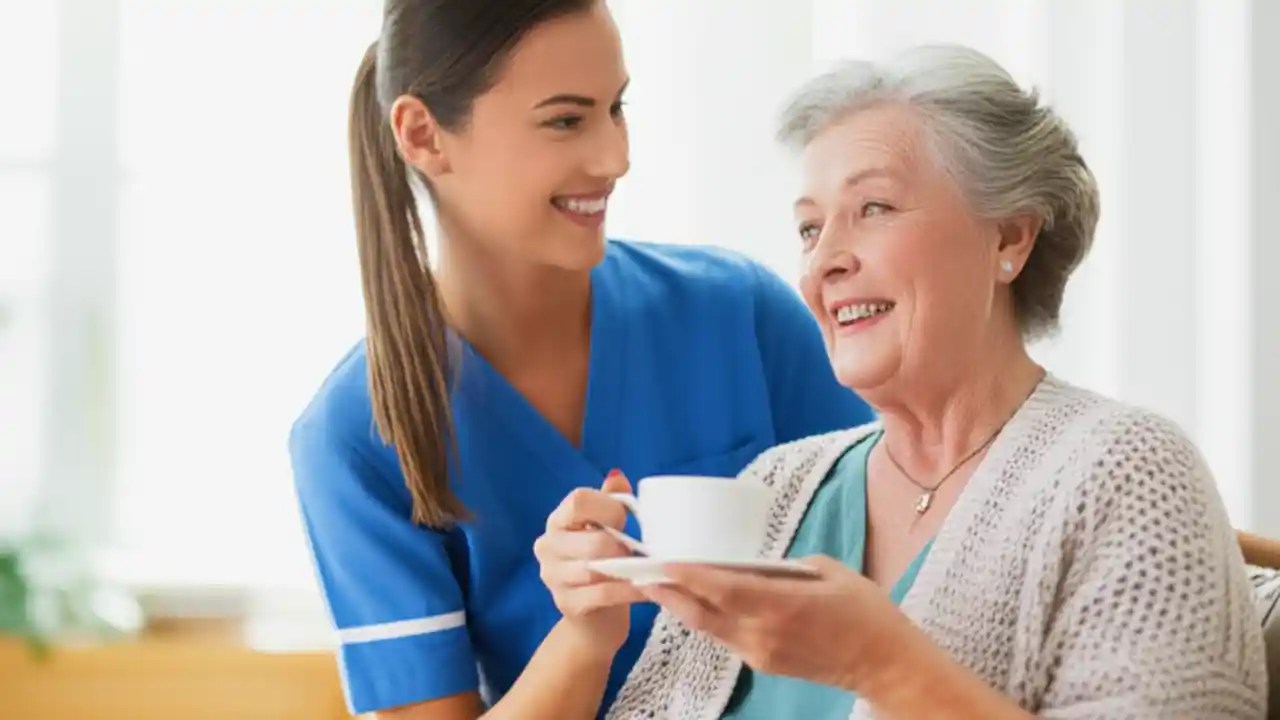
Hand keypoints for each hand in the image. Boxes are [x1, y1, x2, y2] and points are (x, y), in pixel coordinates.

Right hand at [534, 471, 645, 658]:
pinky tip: (647, 589)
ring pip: (598, 570)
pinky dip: (631, 590)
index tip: (626, 519)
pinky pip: (605, 594)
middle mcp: (547, 546)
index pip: (579, 501)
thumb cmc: (602, 565)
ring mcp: (553, 577)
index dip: (609, 507)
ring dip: (630, 570)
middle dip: (624, 547)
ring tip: (651, 569)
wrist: (594, 620)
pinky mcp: (566, 603)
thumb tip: (617, 476)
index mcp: (557, 521)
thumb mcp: (604, 530)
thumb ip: (608, 502)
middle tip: (641, 553)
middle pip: (593, 541)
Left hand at [641, 556, 915, 690]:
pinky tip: (695, 601)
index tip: (660, 561)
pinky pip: (725, 637)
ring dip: (682, 606)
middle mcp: (763, 633)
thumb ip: (787, 566)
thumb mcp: (830, 571)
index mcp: (781, 605)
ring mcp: (760, 653)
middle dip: (668, 593)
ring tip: (658, 583)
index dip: (686, 576)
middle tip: (641, 571)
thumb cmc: (866, 611)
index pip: (721, 589)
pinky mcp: (764, 663)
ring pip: (708, 628)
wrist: (885, 664)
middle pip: (701, 614)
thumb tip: (757, 562)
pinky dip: (706, 618)